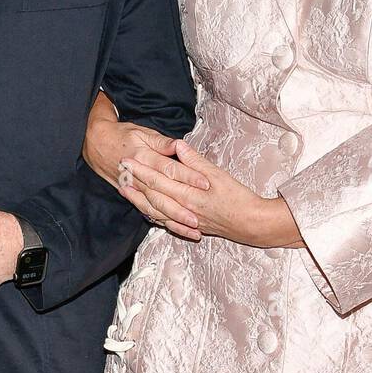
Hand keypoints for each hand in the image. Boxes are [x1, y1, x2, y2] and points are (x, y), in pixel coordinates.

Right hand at [82, 96, 208, 228]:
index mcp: (142, 157)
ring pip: (154, 207)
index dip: (187, 176)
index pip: (168, 169)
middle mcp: (137, 176)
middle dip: (181, 208)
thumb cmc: (122, 135)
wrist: (96, 143)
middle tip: (199, 217)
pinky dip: (162, 221)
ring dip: (173, 220)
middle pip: (161, 194)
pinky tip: (176, 228)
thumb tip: (178, 146)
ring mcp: (133, 188)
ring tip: (192, 229)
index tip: (204, 183)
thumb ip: (161, 141)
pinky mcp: (131, 196)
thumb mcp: (142, 132)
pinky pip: (147, 211)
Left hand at [122, 140, 305, 248]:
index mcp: (189, 194)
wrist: (251, 224)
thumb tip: (178, 145)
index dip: (141, 169)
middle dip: (135, 181)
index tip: (127, 159)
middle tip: (120, 169)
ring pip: (155, 210)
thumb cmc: (238, 197)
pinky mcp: (190, 227)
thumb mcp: (218, 175)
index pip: (159, 180)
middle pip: (153, 194)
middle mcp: (183, 209)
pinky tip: (144, 211)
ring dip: (138, 199)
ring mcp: (185, 220)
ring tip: (124, 190)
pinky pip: (165, 223)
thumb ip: (196, 161)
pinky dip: (152, 216)